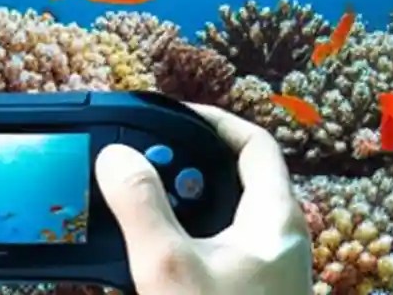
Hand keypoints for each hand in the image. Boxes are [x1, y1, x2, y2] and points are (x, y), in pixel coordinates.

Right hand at [94, 103, 312, 294]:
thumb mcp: (170, 267)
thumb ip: (141, 206)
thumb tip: (117, 156)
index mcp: (275, 220)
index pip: (255, 145)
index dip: (213, 121)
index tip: (168, 116)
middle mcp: (275, 243)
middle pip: (232, 180)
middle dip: (180, 169)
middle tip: (137, 167)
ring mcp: (261, 275)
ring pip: (217, 221)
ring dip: (174, 211)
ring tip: (131, 210)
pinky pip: (210, 256)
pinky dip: (178, 247)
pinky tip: (142, 260)